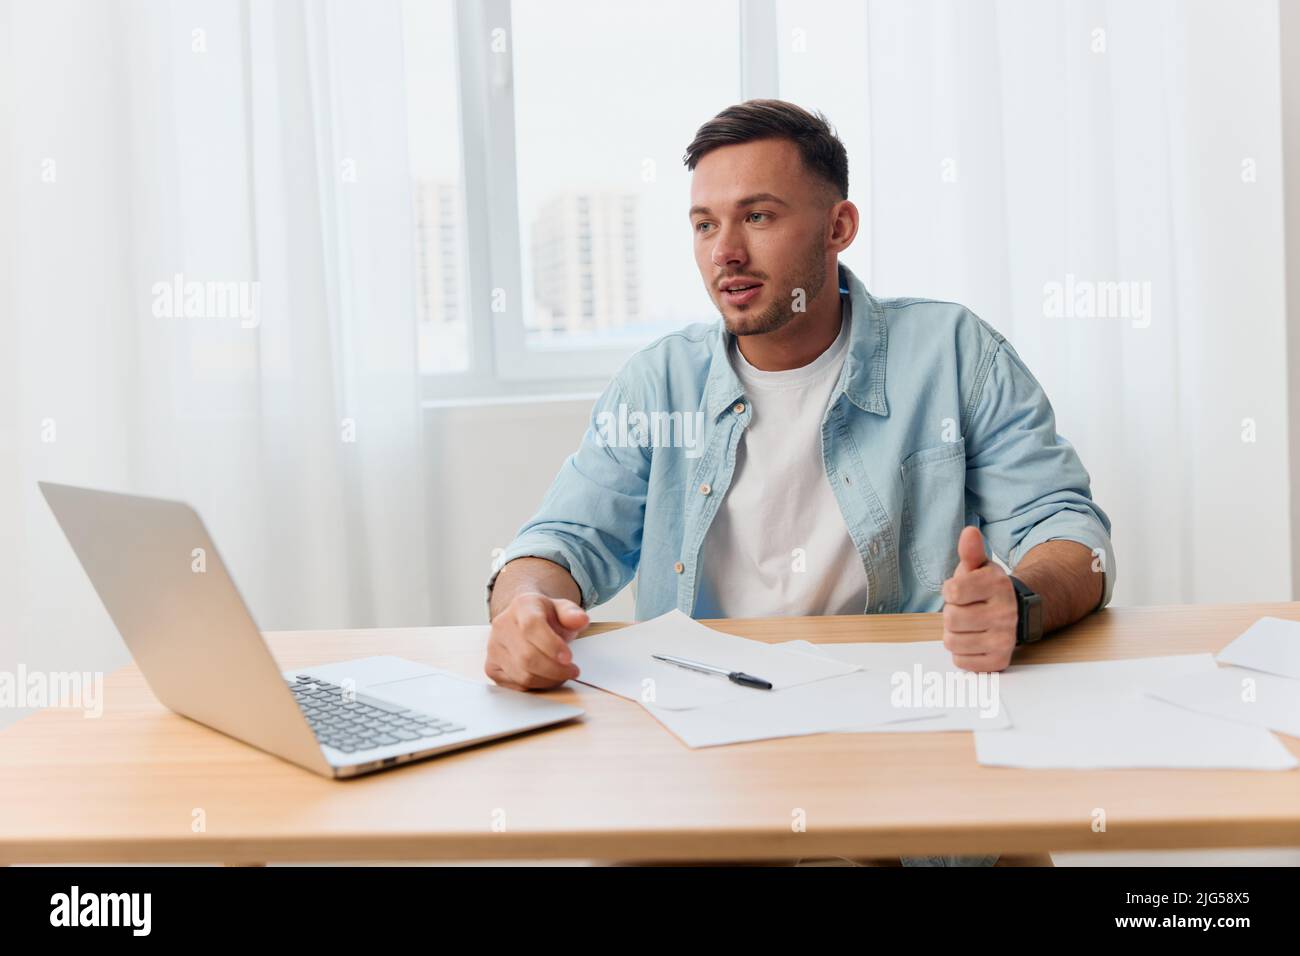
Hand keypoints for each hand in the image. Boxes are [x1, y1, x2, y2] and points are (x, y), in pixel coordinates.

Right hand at [485, 592, 586, 689]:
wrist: (523, 620)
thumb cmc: (545, 617)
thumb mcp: (562, 609)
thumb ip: (572, 614)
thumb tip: (581, 620)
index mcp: (521, 606)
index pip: (532, 626)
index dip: (551, 645)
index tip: (569, 658)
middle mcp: (502, 626)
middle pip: (527, 656)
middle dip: (555, 669)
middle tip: (572, 670)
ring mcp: (494, 648)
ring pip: (522, 675)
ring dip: (548, 680)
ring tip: (562, 674)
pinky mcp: (492, 667)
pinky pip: (516, 685)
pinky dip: (536, 686)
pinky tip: (546, 677)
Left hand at [940, 526, 1017, 671]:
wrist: (1014, 614)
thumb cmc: (985, 588)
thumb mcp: (978, 567)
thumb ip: (971, 551)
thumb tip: (969, 532)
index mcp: (998, 586)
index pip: (952, 591)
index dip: (950, 591)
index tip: (961, 591)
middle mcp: (1005, 614)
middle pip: (950, 619)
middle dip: (952, 614)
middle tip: (966, 609)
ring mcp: (1004, 639)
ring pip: (952, 642)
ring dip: (955, 634)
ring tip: (969, 626)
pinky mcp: (999, 661)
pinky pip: (961, 661)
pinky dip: (962, 653)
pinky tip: (975, 641)